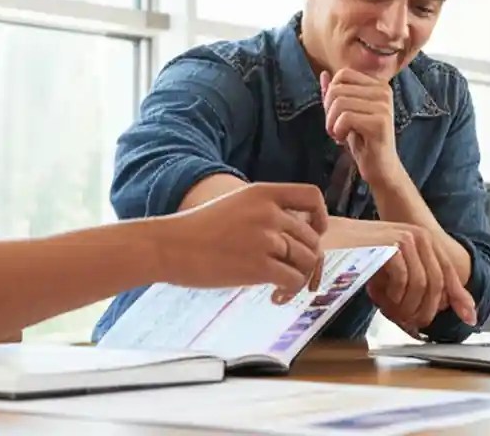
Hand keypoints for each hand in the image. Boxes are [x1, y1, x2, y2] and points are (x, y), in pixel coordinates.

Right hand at [158, 182, 328, 303]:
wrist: (169, 245)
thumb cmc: (197, 230)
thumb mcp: (235, 205)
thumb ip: (265, 213)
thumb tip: (294, 238)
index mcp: (262, 192)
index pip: (311, 196)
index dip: (319, 217)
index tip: (313, 234)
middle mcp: (269, 212)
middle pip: (312, 237)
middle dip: (307, 258)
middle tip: (290, 273)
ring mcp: (265, 238)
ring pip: (307, 260)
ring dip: (300, 278)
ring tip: (281, 287)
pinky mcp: (260, 266)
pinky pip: (293, 280)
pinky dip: (289, 291)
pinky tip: (274, 296)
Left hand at [320, 69, 399, 184]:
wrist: (380, 167)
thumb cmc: (362, 139)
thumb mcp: (345, 113)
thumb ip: (335, 93)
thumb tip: (324, 74)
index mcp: (378, 85)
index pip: (343, 74)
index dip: (331, 94)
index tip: (336, 114)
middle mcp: (384, 91)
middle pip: (338, 89)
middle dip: (329, 111)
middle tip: (335, 127)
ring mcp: (384, 106)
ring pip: (339, 103)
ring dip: (332, 123)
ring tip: (339, 134)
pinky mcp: (380, 122)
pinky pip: (345, 118)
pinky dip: (338, 130)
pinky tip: (344, 139)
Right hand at [325, 217, 475, 329]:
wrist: (327, 240)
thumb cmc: (358, 256)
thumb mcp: (396, 269)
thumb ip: (422, 282)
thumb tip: (457, 308)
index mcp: (425, 239)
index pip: (449, 272)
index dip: (460, 297)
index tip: (469, 318)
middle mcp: (420, 236)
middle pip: (437, 284)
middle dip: (424, 310)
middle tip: (408, 322)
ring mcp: (405, 238)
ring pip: (421, 285)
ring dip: (406, 306)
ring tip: (391, 311)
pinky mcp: (391, 245)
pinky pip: (404, 280)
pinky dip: (393, 295)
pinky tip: (380, 295)